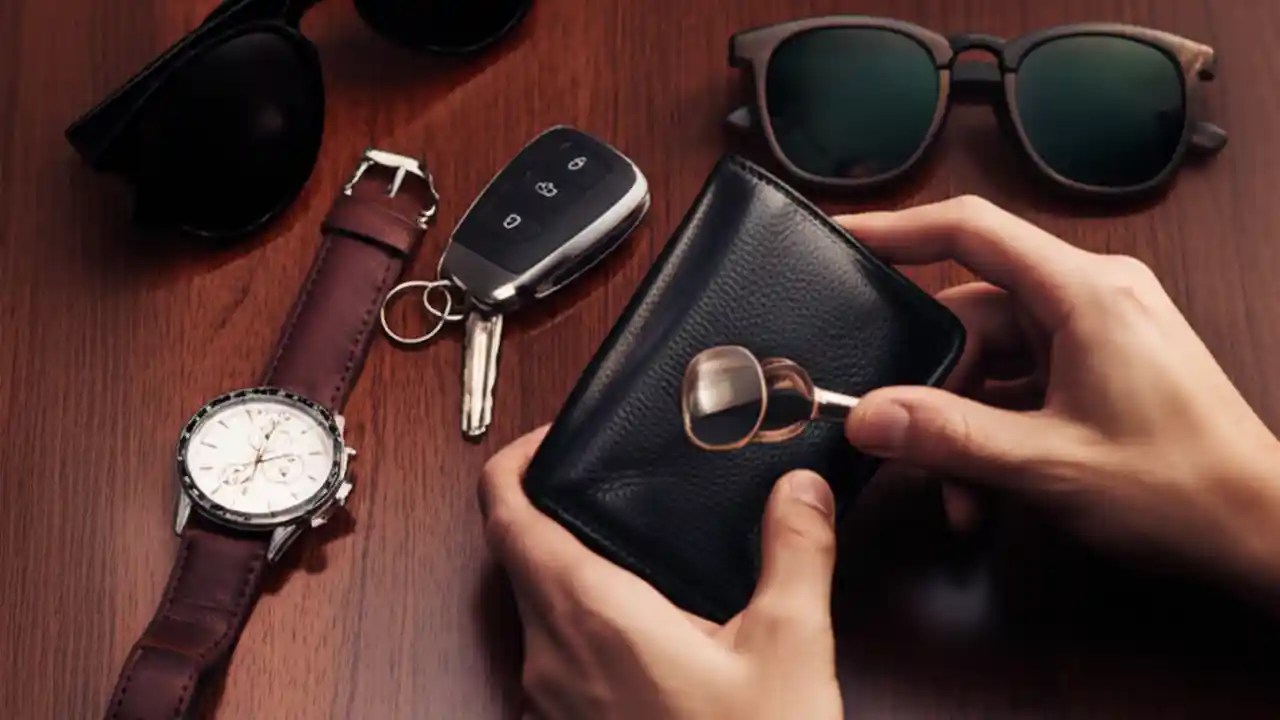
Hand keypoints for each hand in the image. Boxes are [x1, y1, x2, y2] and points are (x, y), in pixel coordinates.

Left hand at [480, 428, 842, 719]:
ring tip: (635, 549)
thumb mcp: (789, 648)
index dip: (515, 460)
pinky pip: (557, 656)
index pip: (504, 511)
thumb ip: (795, 553)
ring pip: (537, 607)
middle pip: (518, 553)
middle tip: (609, 486)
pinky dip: (585, 623)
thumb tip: (798, 492)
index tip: (549, 441)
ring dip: (571, 569)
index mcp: (587, 614)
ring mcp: (548, 704)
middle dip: (554, 509)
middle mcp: (548, 656)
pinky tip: (649, 629)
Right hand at [836, 196, 1279, 600]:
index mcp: (1084, 292)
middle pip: (971, 316)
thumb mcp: (1048, 464)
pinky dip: (993, 431)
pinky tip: (984, 491)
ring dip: (963, 425)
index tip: (841, 235)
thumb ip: (948, 436)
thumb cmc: (1181, 488)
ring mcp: (1095, 332)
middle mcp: (1089, 297)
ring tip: (960, 495)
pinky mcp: (1098, 365)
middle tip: (902, 443)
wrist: (1263, 531)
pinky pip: (1019, 384)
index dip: (897, 227)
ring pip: (991, 360)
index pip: (971, 230)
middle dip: (934, 387)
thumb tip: (867, 416)